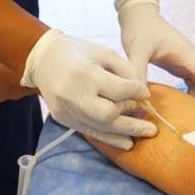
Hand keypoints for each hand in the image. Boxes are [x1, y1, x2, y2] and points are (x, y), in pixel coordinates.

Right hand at [20, 29, 155, 149]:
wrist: (43, 59)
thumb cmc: (78, 52)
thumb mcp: (104, 53)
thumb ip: (126, 71)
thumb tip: (144, 94)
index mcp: (84, 73)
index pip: (118, 90)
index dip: (136, 93)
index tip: (146, 94)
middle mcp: (73, 94)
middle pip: (108, 115)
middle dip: (133, 122)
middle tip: (151, 125)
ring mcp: (66, 109)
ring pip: (100, 128)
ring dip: (125, 133)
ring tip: (145, 134)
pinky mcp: (63, 119)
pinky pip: (89, 132)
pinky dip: (109, 138)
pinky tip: (126, 142)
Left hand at [116, 0, 194, 108]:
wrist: (137, 14)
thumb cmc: (140, 28)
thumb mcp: (137, 50)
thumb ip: (138, 72)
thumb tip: (141, 97)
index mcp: (185, 52)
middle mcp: (189, 57)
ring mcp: (184, 61)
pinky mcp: (177, 64)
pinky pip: (190, 82)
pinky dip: (192, 95)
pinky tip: (187, 108)